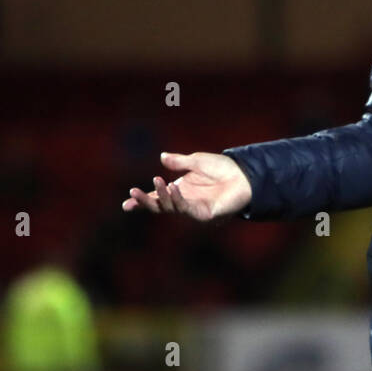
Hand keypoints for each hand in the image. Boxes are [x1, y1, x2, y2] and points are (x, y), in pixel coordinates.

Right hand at [122, 151, 251, 220]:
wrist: (244, 175)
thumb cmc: (223, 168)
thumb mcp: (197, 161)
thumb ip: (179, 161)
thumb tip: (162, 157)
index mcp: (181, 189)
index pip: (158, 197)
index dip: (142, 200)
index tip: (126, 204)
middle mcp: (185, 201)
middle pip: (160, 206)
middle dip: (145, 202)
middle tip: (132, 196)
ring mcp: (193, 208)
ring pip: (171, 207)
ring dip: (162, 195)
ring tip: (158, 182)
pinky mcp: (204, 213)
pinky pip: (186, 208)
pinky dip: (177, 199)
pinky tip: (172, 188)